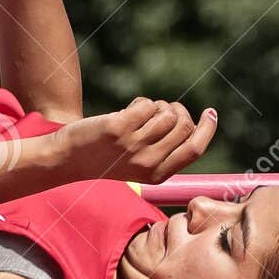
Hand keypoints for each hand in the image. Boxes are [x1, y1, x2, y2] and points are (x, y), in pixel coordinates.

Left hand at [60, 97, 216, 183]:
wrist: (68, 158)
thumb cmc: (107, 158)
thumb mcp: (139, 164)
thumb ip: (165, 150)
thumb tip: (192, 123)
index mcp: (157, 176)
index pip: (194, 149)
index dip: (207, 129)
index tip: (211, 113)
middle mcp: (148, 163)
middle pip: (183, 126)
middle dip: (177, 111)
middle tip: (159, 111)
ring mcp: (133, 145)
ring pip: (166, 113)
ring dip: (156, 106)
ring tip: (138, 115)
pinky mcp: (119, 128)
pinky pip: (147, 105)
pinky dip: (140, 103)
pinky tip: (126, 112)